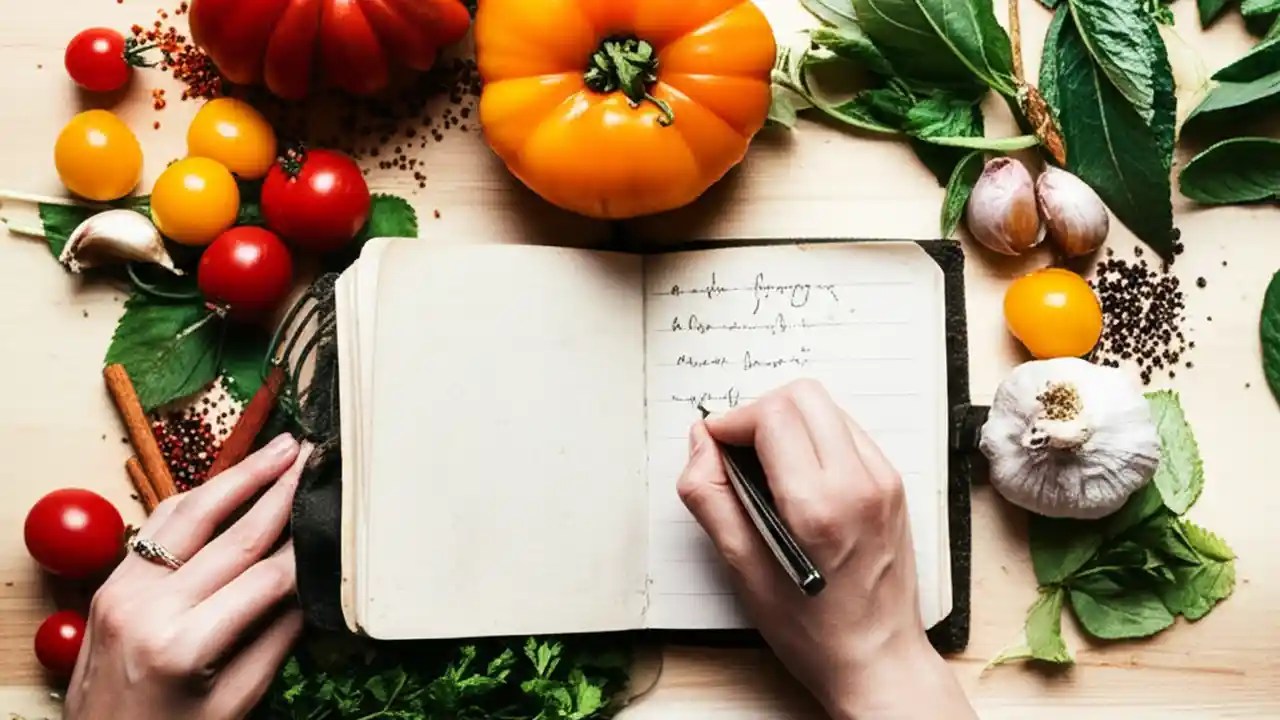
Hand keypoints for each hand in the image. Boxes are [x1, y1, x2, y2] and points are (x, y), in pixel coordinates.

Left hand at [65, 434, 310, 719]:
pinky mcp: (109, 585)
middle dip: (278, 489)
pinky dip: (196, 498)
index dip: (305, 544)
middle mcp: (149, 608)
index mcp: (185, 645)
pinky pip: (157, 528)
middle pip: (232, 533)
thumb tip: (313, 583)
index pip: (266, 578)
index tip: (335, 512)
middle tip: (312, 454)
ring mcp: (122, 591)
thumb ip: (276, 638)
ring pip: (190, 513)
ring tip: (278, 449)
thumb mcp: (235, 702)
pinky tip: (228, 480)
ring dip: (238, 475)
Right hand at [677, 381, 974, 719]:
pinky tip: (800, 479)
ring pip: (828, 407)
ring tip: (769, 468)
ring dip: (789, 422)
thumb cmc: (812, 630)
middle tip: (739, 452)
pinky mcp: (894, 485)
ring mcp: (884, 480)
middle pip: (804, 395)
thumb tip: (701, 443)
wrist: (878, 659)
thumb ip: (710, 496)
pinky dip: (816, 439)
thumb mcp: (742, 568)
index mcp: (819, 505)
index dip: (733, 421)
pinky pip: (849, 432)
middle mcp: (860, 482)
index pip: (774, 414)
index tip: (716, 447)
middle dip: (761, 411)